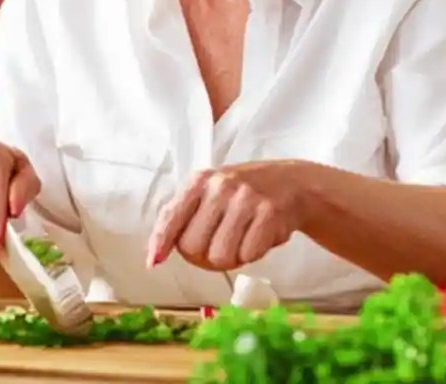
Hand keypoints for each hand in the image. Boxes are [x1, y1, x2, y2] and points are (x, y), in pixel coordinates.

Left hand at [146, 161, 303, 271]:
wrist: (291, 183)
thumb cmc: (241, 194)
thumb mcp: (209, 193)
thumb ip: (182, 217)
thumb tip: (155, 255)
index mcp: (199, 181)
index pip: (172, 216)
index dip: (161, 242)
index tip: (154, 263)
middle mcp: (220, 186)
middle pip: (193, 246)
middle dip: (203, 256)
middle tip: (219, 246)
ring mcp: (245, 198)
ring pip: (220, 256)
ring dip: (230, 259)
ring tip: (241, 241)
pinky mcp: (269, 213)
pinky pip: (248, 254)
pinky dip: (252, 255)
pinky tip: (258, 238)